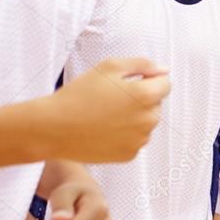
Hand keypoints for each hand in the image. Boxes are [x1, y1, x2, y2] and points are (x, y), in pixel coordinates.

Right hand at [44, 57, 169, 161]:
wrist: (53, 128)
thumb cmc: (79, 94)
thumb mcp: (110, 66)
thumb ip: (143, 64)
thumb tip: (164, 70)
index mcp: (146, 96)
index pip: (166, 84)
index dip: (148, 80)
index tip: (129, 83)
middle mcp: (148, 120)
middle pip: (156, 104)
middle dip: (141, 99)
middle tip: (112, 99)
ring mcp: (139, 140)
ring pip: (146, 123)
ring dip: (134, 117)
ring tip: (105, 114)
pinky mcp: (129, 155)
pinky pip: (135, 140)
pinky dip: (125, 135)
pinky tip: (104, 129)